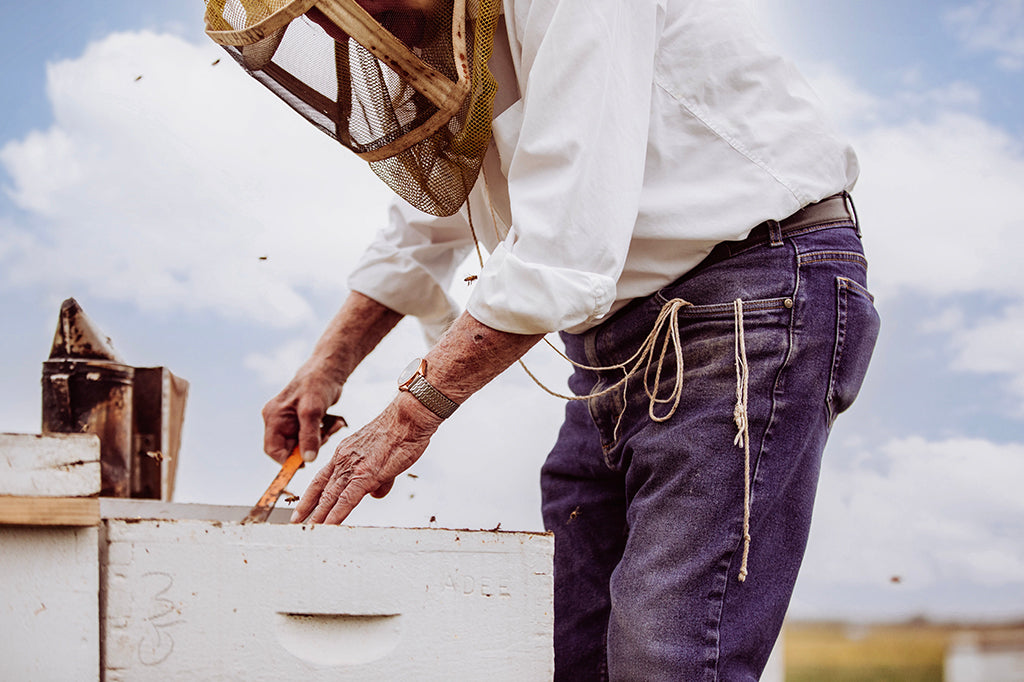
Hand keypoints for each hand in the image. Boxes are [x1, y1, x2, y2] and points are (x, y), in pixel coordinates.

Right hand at [262, 362, 345, 463]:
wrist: (329, 369)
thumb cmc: (318, 384)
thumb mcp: (313, 411)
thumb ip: (309, 436)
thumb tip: (307, 460)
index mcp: (273, 417)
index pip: (273, 450)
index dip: (288, 461)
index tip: (307, 463)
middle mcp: (277, 420)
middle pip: (289, 448)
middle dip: (307, 448)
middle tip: (324, 438)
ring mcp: (289, 420)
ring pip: (302, 443)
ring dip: (318, 440)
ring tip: (330, 426)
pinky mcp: (302, 419)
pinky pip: (310, 435)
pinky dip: (322, 433)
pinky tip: (332, 423)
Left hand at [290, 394, 442, 523]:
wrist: (408, 417)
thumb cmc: (401, 431)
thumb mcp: (381, 453)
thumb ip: (377, 477)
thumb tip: (374, 493)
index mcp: (345, 452)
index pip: (322, 477)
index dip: (311, 494)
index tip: (302, 507)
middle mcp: (344, 459)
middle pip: (321, 488)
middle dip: (308, 507)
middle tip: (295, 522)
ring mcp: (354, 467)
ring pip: (331, 496)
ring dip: (319, 516)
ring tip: (308, 530)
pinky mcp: (367, 474)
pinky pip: (347, 499)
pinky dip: (336, 514)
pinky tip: (329, 526)